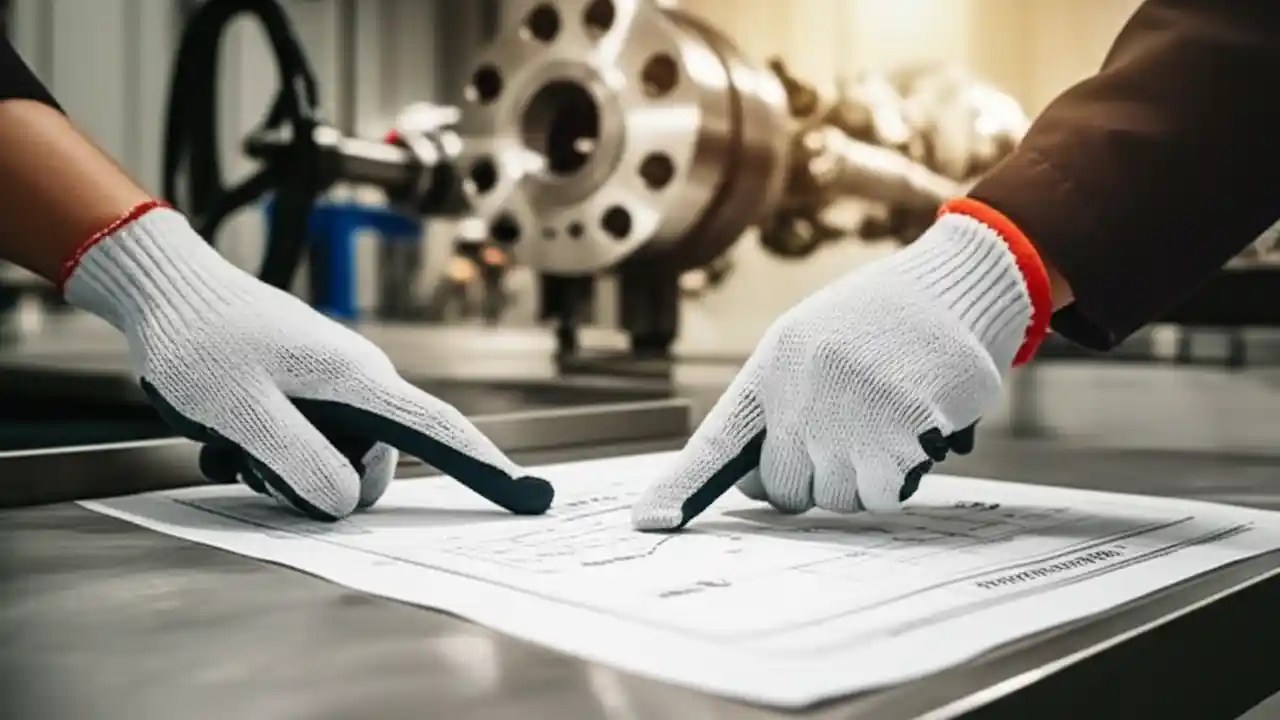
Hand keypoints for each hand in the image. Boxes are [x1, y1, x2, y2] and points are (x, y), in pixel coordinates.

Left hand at [64, 205, 552, 520]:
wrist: (167, 287)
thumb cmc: (200, 339)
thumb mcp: (241, 410)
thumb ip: (299, 459)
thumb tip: (347, 502)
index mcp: (358, 380)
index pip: (439, 429)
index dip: (486, 468)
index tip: (531, 495)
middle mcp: (359, 381)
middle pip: (373, 463)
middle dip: (322, 482)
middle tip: (255, 467)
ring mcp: (334, 383)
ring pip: (336, 456)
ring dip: (288, 467)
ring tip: (233, 444)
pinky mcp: (309, 387)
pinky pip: (311, 440)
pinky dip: (274, 451)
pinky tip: (228, 437)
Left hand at [633, 209, 1037, 529]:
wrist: (950, 291)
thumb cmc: (874, 325)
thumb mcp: (807, 346)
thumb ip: (776, 408)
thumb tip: (753, 483)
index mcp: (772, 369)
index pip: (717, 441)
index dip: (681, 486)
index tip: (651, 520)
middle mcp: (804, 396)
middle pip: (783, 488)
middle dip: (808, 477)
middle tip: (841, 436)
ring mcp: (853, 418)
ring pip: (837, 497)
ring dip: (858, 477)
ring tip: (880, 421)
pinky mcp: (903, 434)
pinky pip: (883, 494)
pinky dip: (896, 477)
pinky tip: (908, 431)